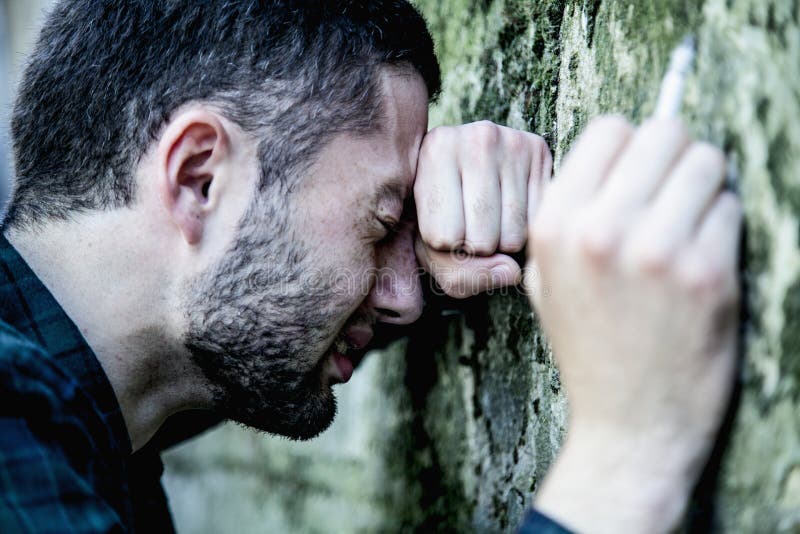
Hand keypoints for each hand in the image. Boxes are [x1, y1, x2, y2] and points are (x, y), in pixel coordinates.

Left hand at [413, 121, 551, 297]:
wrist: (467, 171)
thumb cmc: (441, 214)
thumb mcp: (430, 247)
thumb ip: (457, 276)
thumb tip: (512, 272)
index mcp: (434, 150)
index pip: (443, 238)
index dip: (444, 246)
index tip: (440, 223)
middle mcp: (476, 137)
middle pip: (482, 239)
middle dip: (476, 248)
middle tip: (468, 224)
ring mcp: (513, 142)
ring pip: (513, 236)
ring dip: (503, 243)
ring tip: (489, 218)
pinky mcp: (540, 152)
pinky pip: (537, 222)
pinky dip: (525, 229)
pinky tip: (510, 210)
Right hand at [527, 116, 740, 532]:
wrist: (630, 424)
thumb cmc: (590, 349)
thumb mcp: (547, 280)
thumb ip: (570, 214)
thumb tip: (619, 155)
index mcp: (553, 227)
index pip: (609, 130)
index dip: (631, 147)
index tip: (641, 171)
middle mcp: (600, 231)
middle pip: (664, 133)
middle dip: (675, 156)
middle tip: (675, 191)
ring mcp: (656, 251)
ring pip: (707, 162)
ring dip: (705, 187)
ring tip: (690, 224)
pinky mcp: (707, 274)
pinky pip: (731, 209)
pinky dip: (724, 226)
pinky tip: (704, 260)